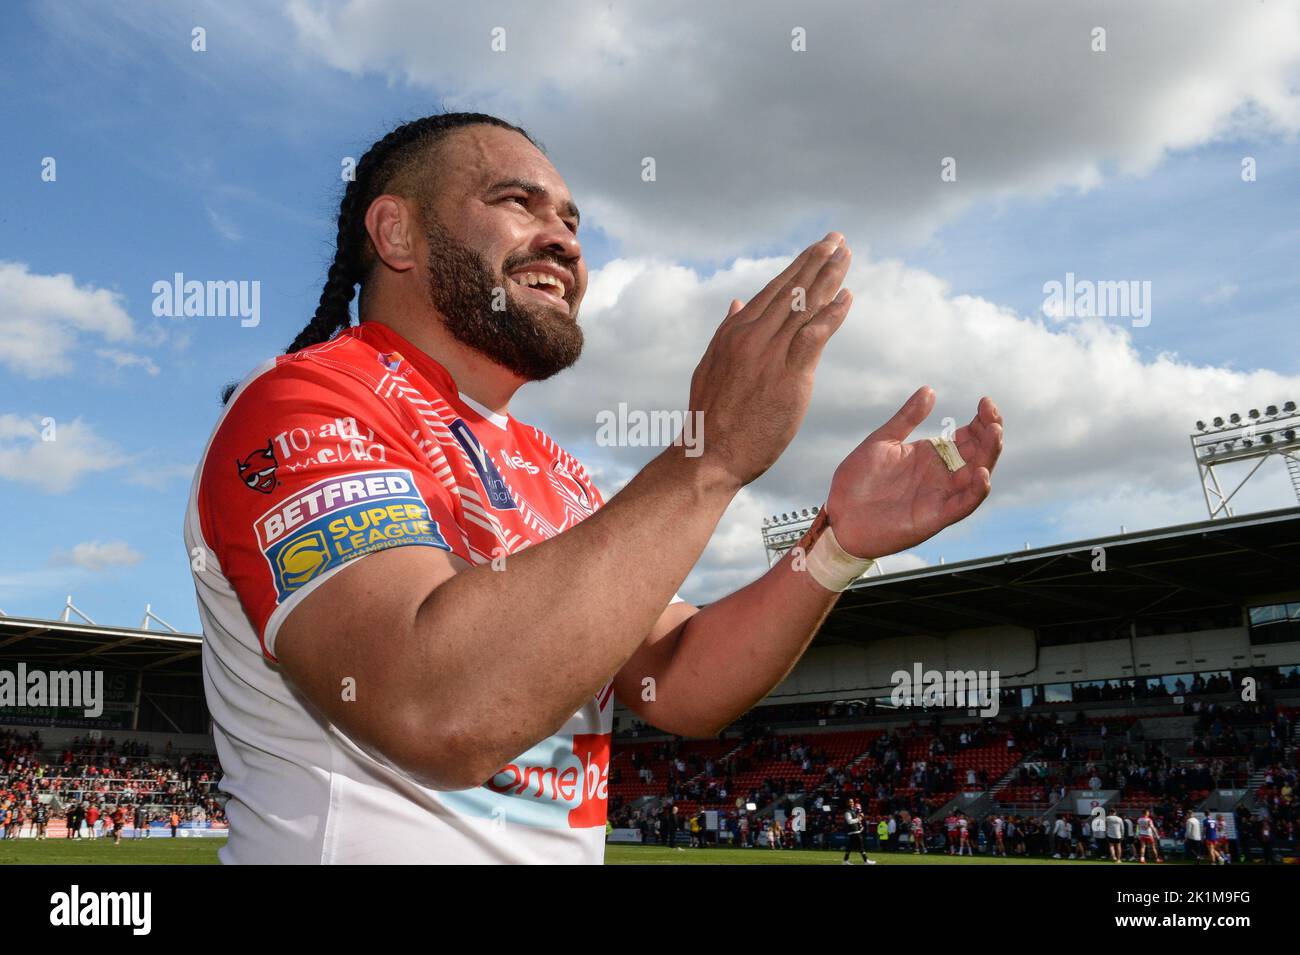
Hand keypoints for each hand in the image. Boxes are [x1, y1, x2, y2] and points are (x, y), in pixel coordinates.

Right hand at [687, 232, 854, 488]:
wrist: (708, 454)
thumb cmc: (710, 417)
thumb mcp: (710, 365)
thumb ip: (726, 330)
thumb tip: (738, 301)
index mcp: (734, 332)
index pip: (773, 289)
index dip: (799, 266)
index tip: (817, 249)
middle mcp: (752, 336)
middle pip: (792, 290)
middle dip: (817, 260)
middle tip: (838, 238)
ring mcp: (769, 355)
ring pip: (804, 306)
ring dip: (829, 277)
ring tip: (846, 256)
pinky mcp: (787, 378)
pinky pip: (814, 338)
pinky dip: (832, 315)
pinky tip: (847, 297)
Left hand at [826, 386, 1002, 557]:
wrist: (840, 517)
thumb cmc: (857, 481)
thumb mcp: (882, 441)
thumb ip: (907, 418)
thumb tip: (929, 390)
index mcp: (931, 455)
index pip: (967, 436)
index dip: (981, 420)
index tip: (985, 401)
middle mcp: (941, 475)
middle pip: (978, 453)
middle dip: (990, 433)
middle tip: (992, 415)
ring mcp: (940, 496)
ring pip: (976, 476)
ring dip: (989, 456)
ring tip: (994, 433)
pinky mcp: (935, 517)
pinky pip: (963, 506)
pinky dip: (976, 492)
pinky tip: (981, 474)